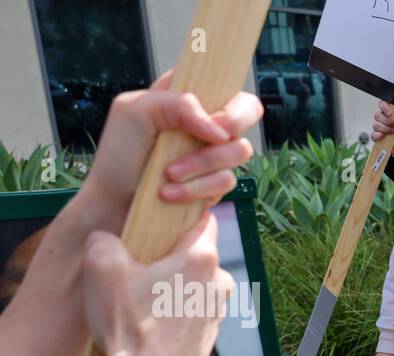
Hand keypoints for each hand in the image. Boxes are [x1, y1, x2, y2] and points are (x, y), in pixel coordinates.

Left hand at [81, 71, 261, 218]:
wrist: (114, 205)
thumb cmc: (118, 155)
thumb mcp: (134, 110)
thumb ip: (177, 103)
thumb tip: (219, 130)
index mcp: (185, 98)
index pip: (224, 82)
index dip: (230, 97)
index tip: (215, 116)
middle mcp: (204, 124)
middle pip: (248, 111)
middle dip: (233, 124)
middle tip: (210, 138)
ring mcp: (212, 154)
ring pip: (239, 151)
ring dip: (203, 164)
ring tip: (169, 174)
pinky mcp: (214, 184)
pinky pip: (227, 182)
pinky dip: (198, 189)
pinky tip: (171, 194)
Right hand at [83, 214, 231, 355]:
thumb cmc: (132, 326)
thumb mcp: (102, 267)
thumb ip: (104, 239)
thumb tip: (106, 240)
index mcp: (203, 258)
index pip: (202, 219)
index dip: (179, 215)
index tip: (158, 218)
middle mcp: (220, 283)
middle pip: (193, 255)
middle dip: (166, 256)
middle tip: (135, 266)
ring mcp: (217, 312)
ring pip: (190, 286)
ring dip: (167, 287)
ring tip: (137, 301)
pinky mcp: (209, 336)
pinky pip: (188, 312)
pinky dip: (170, 312)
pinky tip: (146, 323)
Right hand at [374, 96, 393, 161]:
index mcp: (391, 114)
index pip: (382, 104)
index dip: (384, 107)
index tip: (390, 113)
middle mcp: (384, 120)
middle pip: (377, 114)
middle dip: (386, 121)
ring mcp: (380, 128)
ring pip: (375, 124)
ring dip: (385, 129)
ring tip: (392, 133)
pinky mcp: (377, 137)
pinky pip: (373, 134)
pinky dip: (379, 136)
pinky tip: (385, 137)